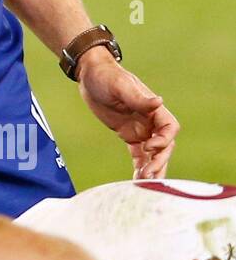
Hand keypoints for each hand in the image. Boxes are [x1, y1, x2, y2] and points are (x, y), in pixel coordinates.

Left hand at [77, 51, 178, 178]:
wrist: (90, 75)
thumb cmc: (106, 76)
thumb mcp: (121, 85)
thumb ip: (139, 98)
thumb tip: (159, 102)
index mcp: (153, 109)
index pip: (170, 128)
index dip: (164, 140)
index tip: (149, 147)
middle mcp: (150, 121)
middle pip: (164, 146)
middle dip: (159, 161)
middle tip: (148, 175)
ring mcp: (140, 129)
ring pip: (153, 154)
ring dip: (152, 168)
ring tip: (145, 183)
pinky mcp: (128, 135)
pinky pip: (138, 155)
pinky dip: (139, 167)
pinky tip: (136, 180)